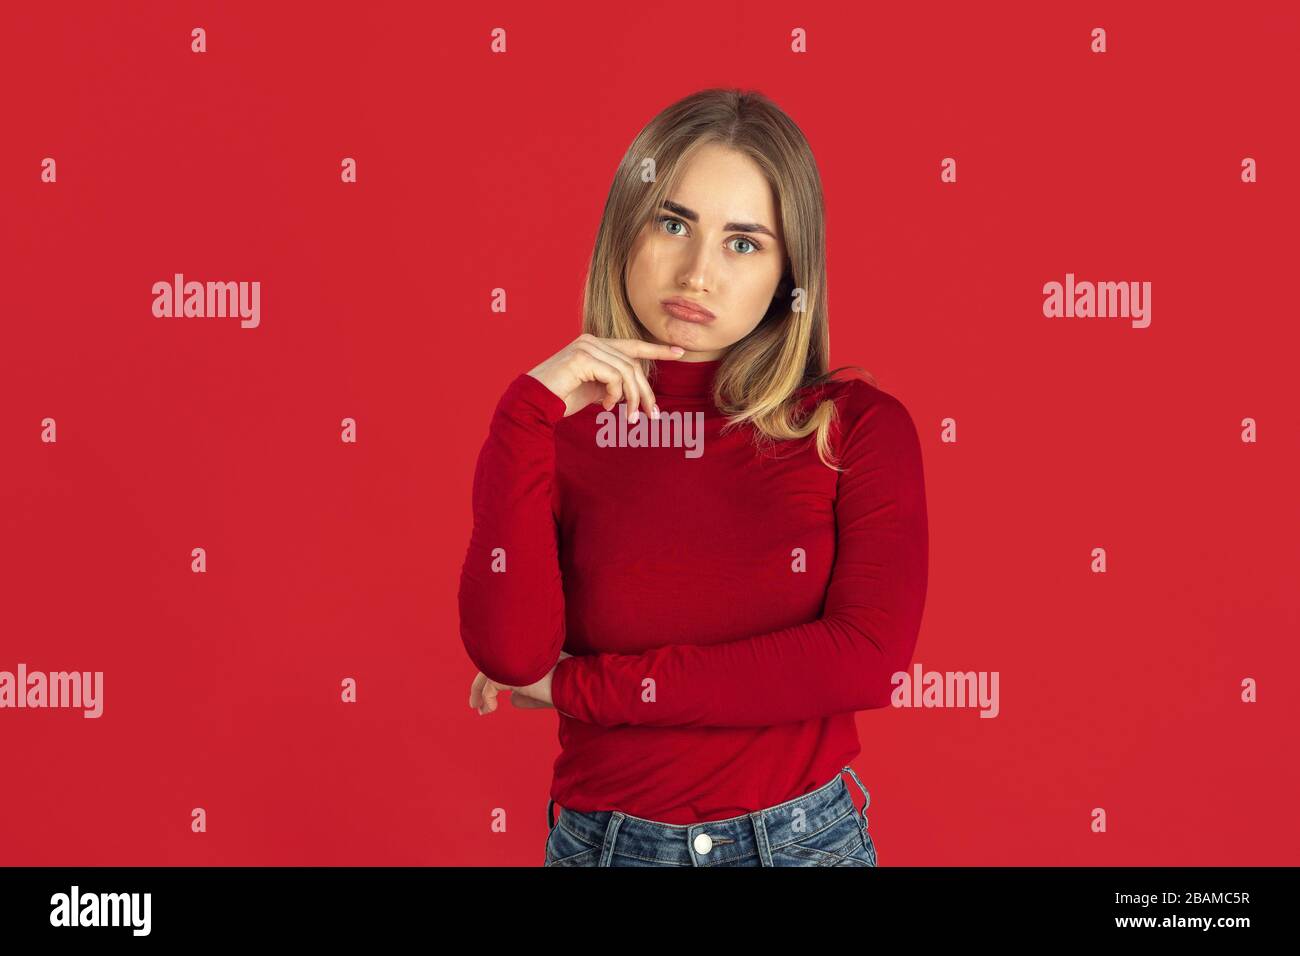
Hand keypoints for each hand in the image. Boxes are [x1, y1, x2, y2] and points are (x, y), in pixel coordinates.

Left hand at [469, 651, 573, 714]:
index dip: (496, 676)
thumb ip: (528, 696)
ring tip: (481, 711)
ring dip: (479, 692)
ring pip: (488, 674)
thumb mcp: (544, 693)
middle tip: (475, 703)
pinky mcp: (511, 675)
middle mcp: (521, 655)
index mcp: (530, 655)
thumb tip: (511, 700)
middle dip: (482, 685)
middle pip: (493, 664)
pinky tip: (489, 710)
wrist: (576, 688)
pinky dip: (486, 698)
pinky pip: (490, 686)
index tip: (494, 696)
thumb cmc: (567, 690)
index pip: (505, 661)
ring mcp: (516, 663)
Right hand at [527, 334, 685, 420]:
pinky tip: (606, 406)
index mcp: (596, 345)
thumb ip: (613, 385)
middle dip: (646, 392)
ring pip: (627, 371)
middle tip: (653, 416)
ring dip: (633, 398)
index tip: (679, 352)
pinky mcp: (582, 357)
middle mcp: (592, 341)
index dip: (657, 349)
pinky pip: (614, 376)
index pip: (632, 346)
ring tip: (630, 418)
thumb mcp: (594, 391)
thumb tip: (636, 395)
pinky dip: (616, 394)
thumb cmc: (561, 398)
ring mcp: (586, 347)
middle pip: (633, 364)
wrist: (533, 403)